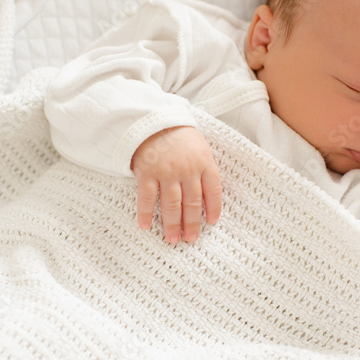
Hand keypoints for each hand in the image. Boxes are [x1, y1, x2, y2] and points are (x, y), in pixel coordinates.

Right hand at [130, 126, 221, 242]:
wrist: (153, 120)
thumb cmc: (179, 135)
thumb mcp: (200, 147)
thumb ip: (204, 168)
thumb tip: (208, 195)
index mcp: (204, 162)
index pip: (213, 191)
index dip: (214, 208)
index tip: (211, 222)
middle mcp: (187, 170)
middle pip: (192, 203)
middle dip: (192, 224)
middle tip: (190, 238)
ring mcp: (166, 172)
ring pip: (172, 205)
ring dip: (173, 224)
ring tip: (173, 239)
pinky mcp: (147, 173)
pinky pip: (147, 198)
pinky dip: (146, 214)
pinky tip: (145, 226)